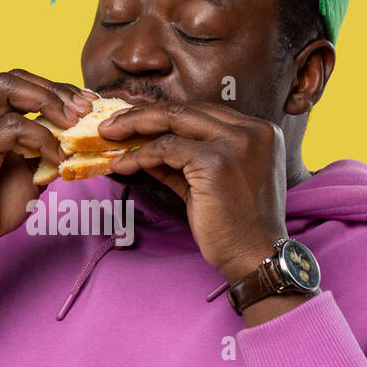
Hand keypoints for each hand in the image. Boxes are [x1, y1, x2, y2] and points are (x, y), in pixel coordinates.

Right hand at [0, 69, 96, 290]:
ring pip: (8, 88)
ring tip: (72, 125)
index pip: (15, 83)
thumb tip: (78, 129)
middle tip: (83, 109)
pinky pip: (11, 126)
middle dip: (54, 89)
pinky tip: (55, 156)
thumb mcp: (24, 167)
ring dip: (48, 103)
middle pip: (13, 78)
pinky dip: (40, 137)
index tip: (82, 103)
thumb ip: (42, 145)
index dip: (52, 88)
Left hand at [99, 101, 288, 282]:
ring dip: (134, 128)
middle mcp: (252, 130)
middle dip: (142, 114)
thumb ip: (183, 161)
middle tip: (112, 124)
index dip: (162, 114)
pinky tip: (123, 164)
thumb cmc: (235, 226)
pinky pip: (166, 148)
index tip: (133, 119)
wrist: (255, 256)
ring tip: (109, 138)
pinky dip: (140, 155)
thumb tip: (144, 146)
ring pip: (173, 120)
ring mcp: (236, 143)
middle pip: (186, 109)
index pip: (201, 112)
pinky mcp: (217, 161)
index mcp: (258, 131)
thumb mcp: (209, 182)